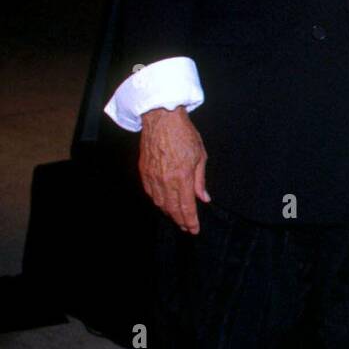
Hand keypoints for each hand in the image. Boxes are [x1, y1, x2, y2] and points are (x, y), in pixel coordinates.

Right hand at [139, 105, 209, 234]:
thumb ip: (200, 180)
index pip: (187, 207)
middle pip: (172, 209)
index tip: (194, 230)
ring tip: (177, 218)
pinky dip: (157, 201)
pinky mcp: (144, 171)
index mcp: (182, 177)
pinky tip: (163, 204)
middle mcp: (166, 180)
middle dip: (180, 221)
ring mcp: (152, 176)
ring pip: (160, 203)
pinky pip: (150, 193)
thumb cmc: (184, 134)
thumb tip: (204, 198)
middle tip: (186, 227)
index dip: (190, 221)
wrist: (161, 118)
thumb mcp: (199, 156)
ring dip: (169, 212)